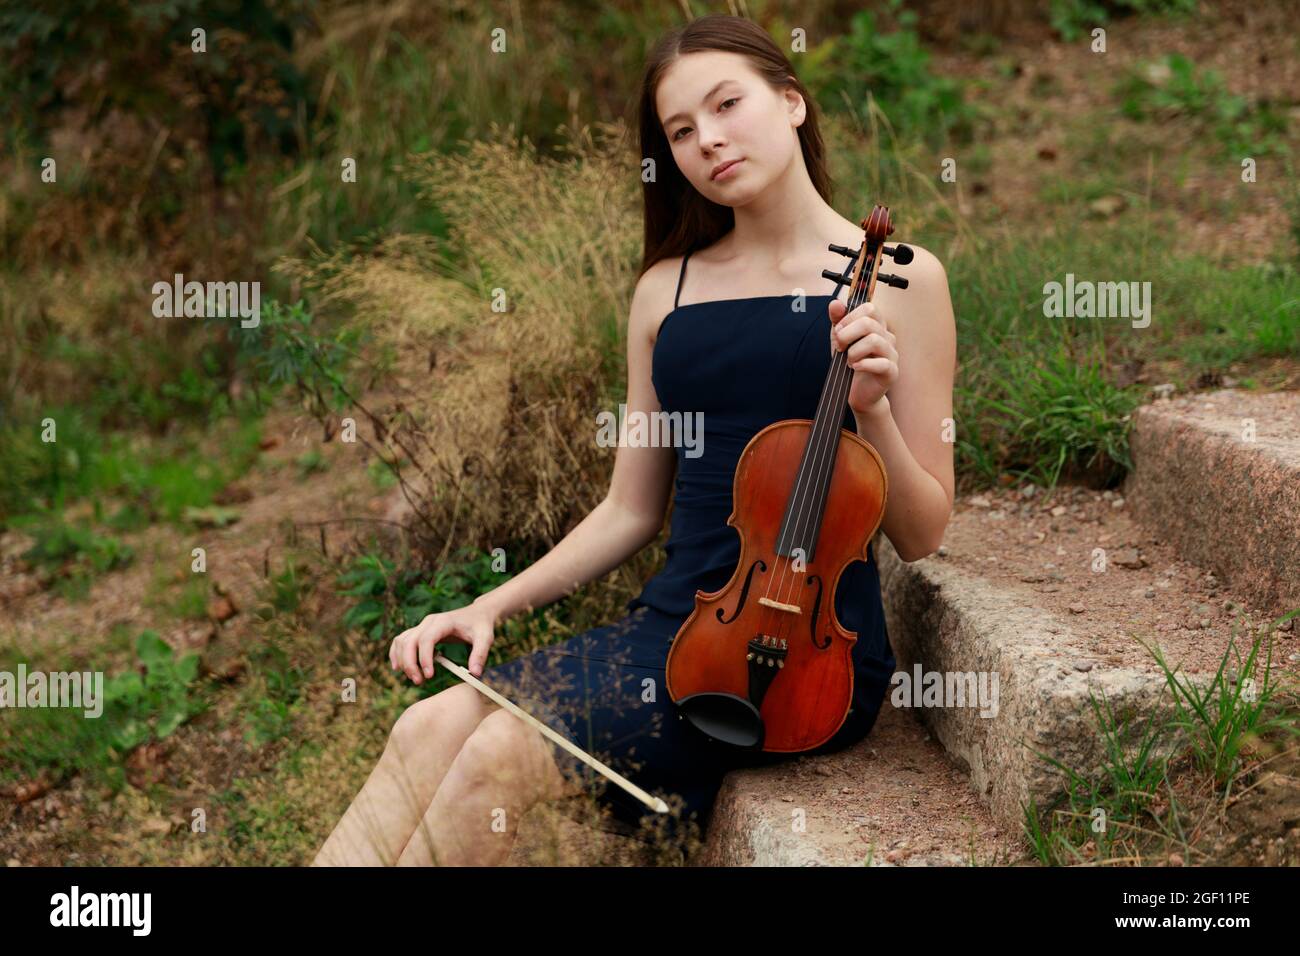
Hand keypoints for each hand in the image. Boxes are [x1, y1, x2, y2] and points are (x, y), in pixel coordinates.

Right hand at [389, 598, 497, 682]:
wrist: (477, 614)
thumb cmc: (481, 625)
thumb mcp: (486, 638)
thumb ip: (480, 654)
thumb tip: (474, 674)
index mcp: (443, 621)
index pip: (426, 639)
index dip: (424, 658)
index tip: (429, 675)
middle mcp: (429, 622)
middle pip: (409, 641)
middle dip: (410, 663)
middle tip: (419, 681)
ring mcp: (422, 625)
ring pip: (402, 641)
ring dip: (403, 660)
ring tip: (414, 678)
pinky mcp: (420, 631)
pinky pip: (401, 640)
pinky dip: (397, 653)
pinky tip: (398, 667)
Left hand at [828, 298, 897, 416]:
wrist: (858, 392)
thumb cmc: (852, 363)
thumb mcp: (840, 340)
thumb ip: (838, 321)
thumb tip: (835, 303)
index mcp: (877, 326)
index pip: (869, 308)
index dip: (849, 317)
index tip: (838, 331)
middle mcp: (888, 337)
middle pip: (869, 323)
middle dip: (847, 334)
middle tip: (840, 347)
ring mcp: (892, 354)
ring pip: (874, 341)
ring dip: (854, 351)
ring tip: (849, 361)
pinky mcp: (891, 372)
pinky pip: (881, 363)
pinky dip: (863, 364)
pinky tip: (855, 367)